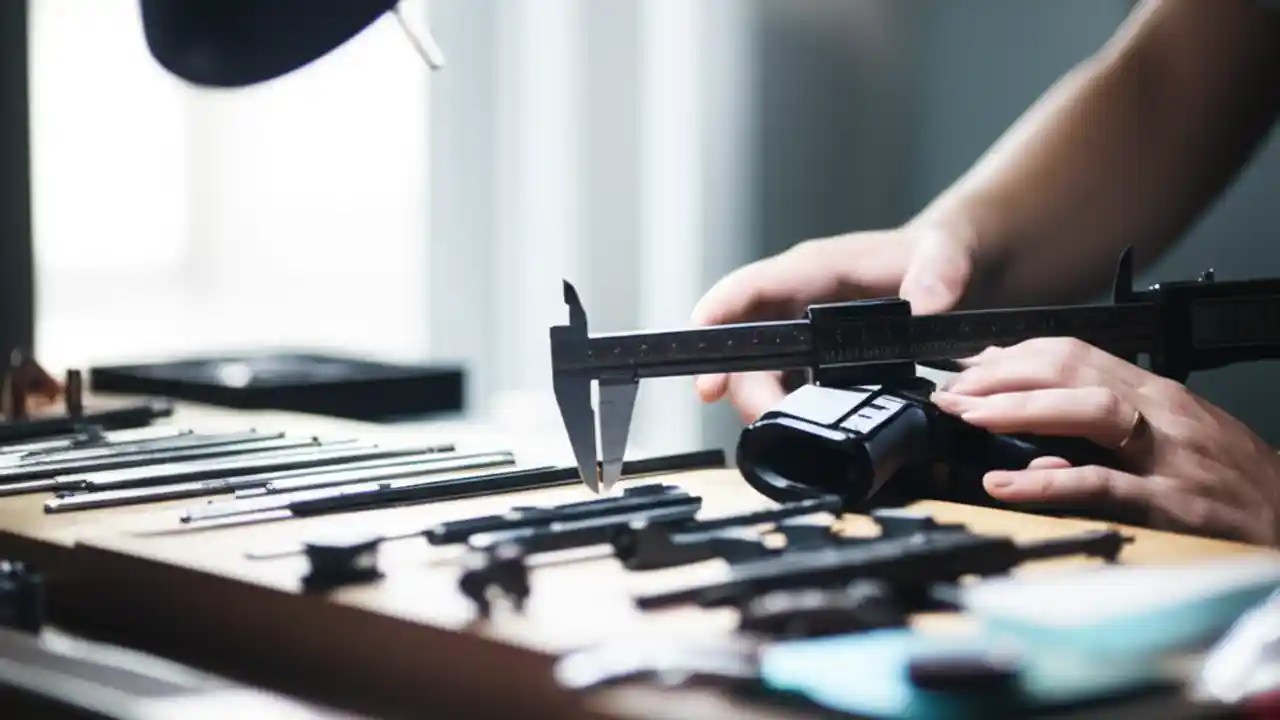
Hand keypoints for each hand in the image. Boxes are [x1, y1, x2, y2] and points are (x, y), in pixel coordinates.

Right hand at [691, 222, 979, 421]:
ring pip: (761, 373)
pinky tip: (808, 429)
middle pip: (746, 347)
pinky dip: (791, 409)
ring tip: (791, 431)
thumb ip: (937, 274)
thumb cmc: (934, 251)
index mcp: (812, 270)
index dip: (714, 324)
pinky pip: (788, 386)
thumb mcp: (944, 254)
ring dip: (765, 404)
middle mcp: (795, 301)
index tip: (705, 369)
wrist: (952, 267)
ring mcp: (803, 332)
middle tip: (765, 421)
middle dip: (741, 387)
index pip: (747, 292)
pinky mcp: (816, 358)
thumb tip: (928, 303)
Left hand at [930, 338, 1279, 545]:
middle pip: (1072, 369)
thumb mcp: (1168, 436)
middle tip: (950, 391)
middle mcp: (1160, 414)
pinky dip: (1048, 484)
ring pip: (1088, 410)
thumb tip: (1029, 421)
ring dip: (1019, 408)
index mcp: (1153, 394)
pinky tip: (1004, 484)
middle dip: (1001, 374)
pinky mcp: (1173, 506)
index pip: (1072, 353)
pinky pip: (1104, 486)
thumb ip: (1102, 423)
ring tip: (967, 417)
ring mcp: (1167, 457)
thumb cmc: (1229, 481)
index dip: (1010, 357)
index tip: (963, 370)